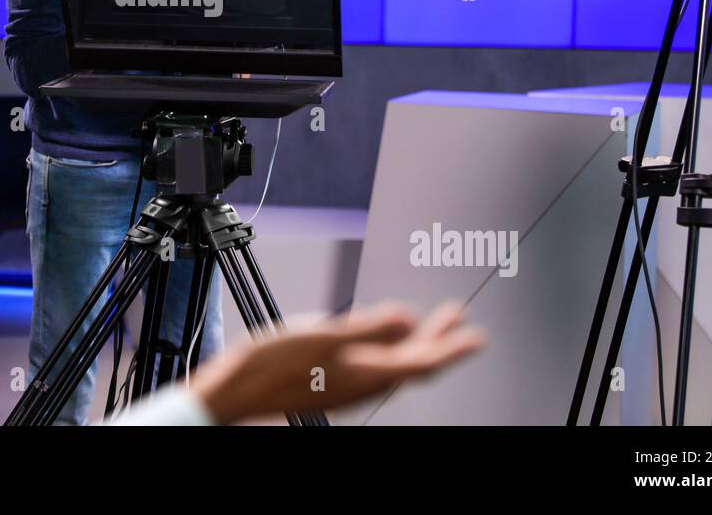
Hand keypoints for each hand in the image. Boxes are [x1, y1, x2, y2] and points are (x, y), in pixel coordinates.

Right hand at [191, 300, 485, 424]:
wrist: (236, 392)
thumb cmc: (271, 366)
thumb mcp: (321, 337)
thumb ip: (367, 328)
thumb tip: (406, 318)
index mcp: (366, 372)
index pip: (422, 360)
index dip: (451, 346)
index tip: (475, 334)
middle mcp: (362, 383)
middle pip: (413, 362)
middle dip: (438, 338)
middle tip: (458, 319)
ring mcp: (347, 387)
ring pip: (394, 366)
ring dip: (415, 343)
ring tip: (429, 323)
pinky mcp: (332, 384)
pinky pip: (373, 368)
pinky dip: (387, 349)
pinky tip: (380, 337)